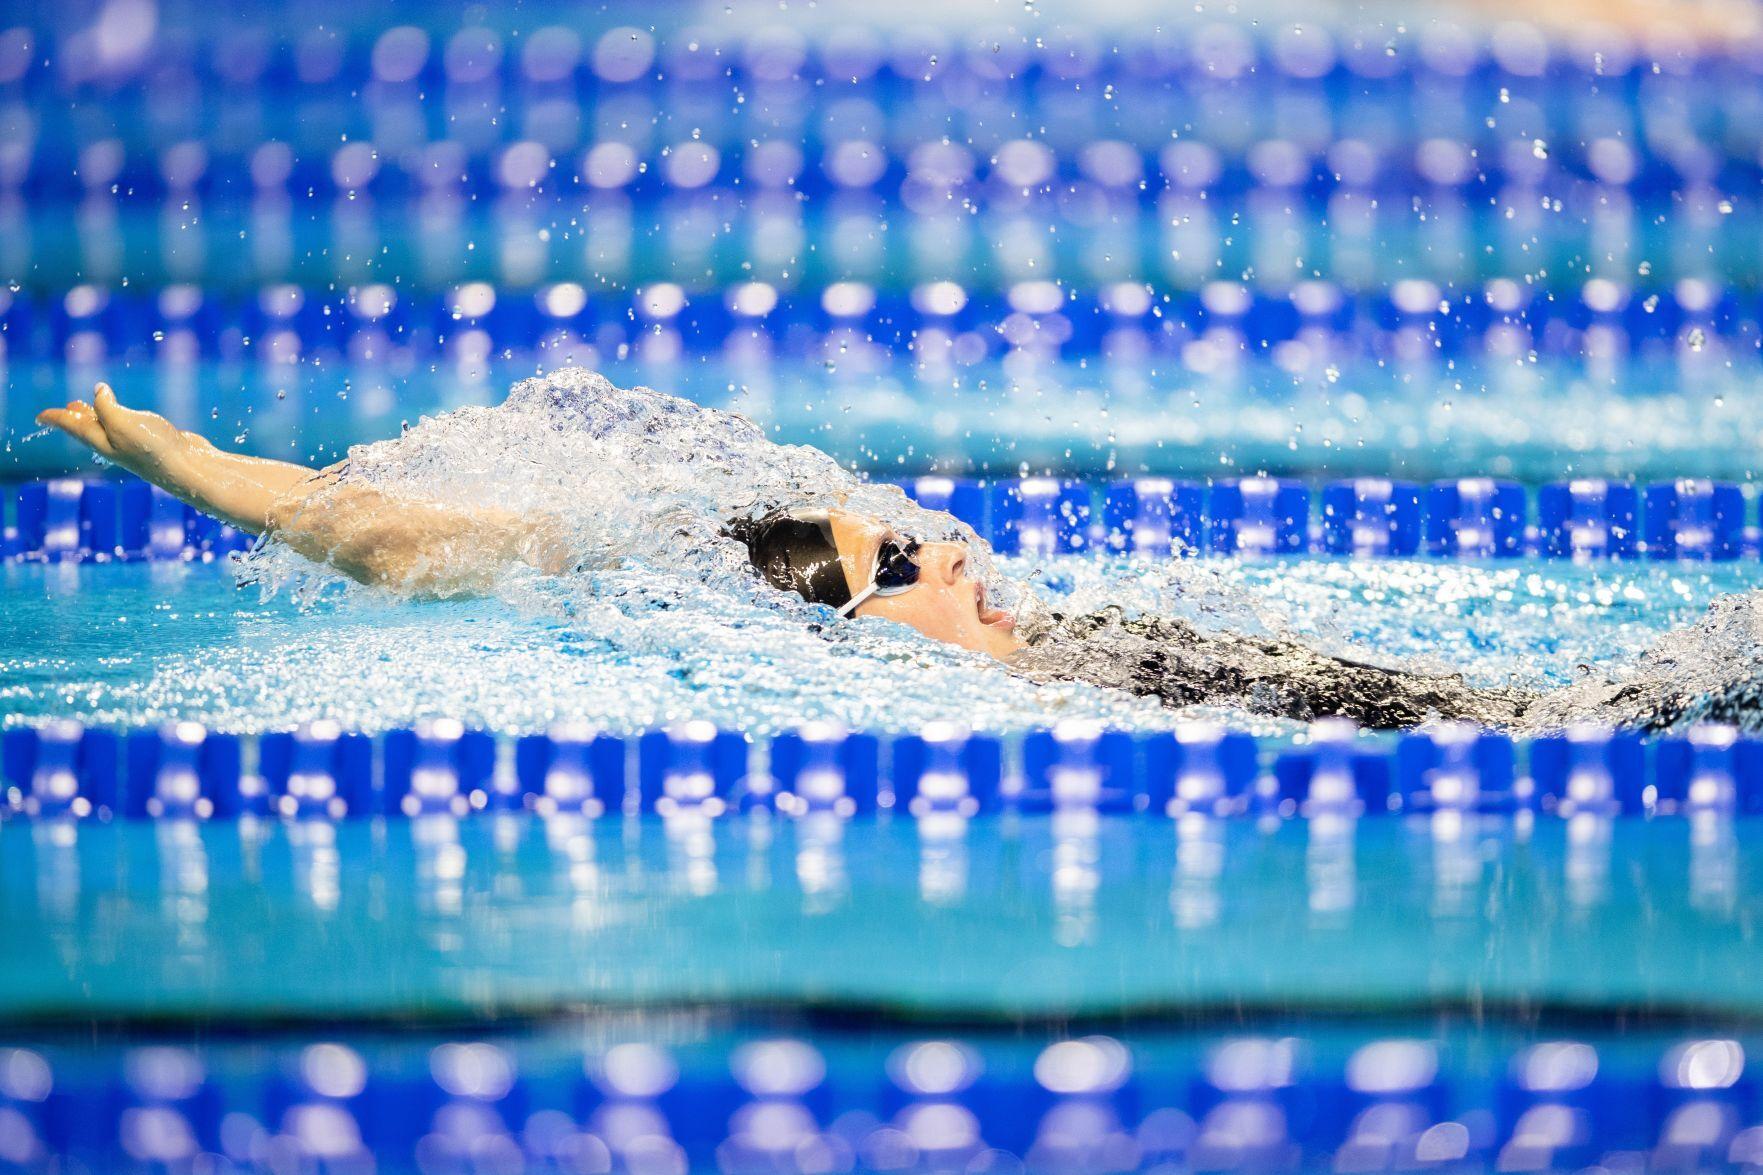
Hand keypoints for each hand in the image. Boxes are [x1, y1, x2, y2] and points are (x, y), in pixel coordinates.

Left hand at [37, 383, 192, 485]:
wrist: (188, 468)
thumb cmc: (153, 447)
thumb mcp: (122, 421)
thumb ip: (106, 405)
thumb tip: (98, 391)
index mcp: (100, 441)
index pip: (72, 426)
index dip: (56, 418)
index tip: (40, 416)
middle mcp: (113, 444)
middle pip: (88, 428)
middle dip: (77, 417)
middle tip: (69, 406)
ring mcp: (133, 444)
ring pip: (108, 427)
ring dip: (97, 415)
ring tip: (92, 406)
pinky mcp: (152, 441)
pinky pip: (127, 427)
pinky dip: (120, 417)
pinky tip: (127, 416)